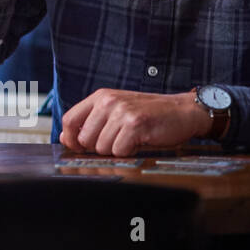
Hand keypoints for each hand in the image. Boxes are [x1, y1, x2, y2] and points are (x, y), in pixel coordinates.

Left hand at [60, 88, 211, 155]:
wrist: (183, 111)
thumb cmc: (149, 114)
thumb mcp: (116, 111)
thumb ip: (92, 122)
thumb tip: (66, 138)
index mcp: (100, 97)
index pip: (69, 119)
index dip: (70, 138)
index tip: (78, 148)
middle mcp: (108, 101)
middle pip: (84, 139)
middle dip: (99, 147)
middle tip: (118, 140)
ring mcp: (121, 112)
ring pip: (101, 147)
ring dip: (116, 150)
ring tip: (131, 139)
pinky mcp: (135, 124)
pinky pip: (119, 151)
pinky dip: (129, 153)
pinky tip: (139, 143)